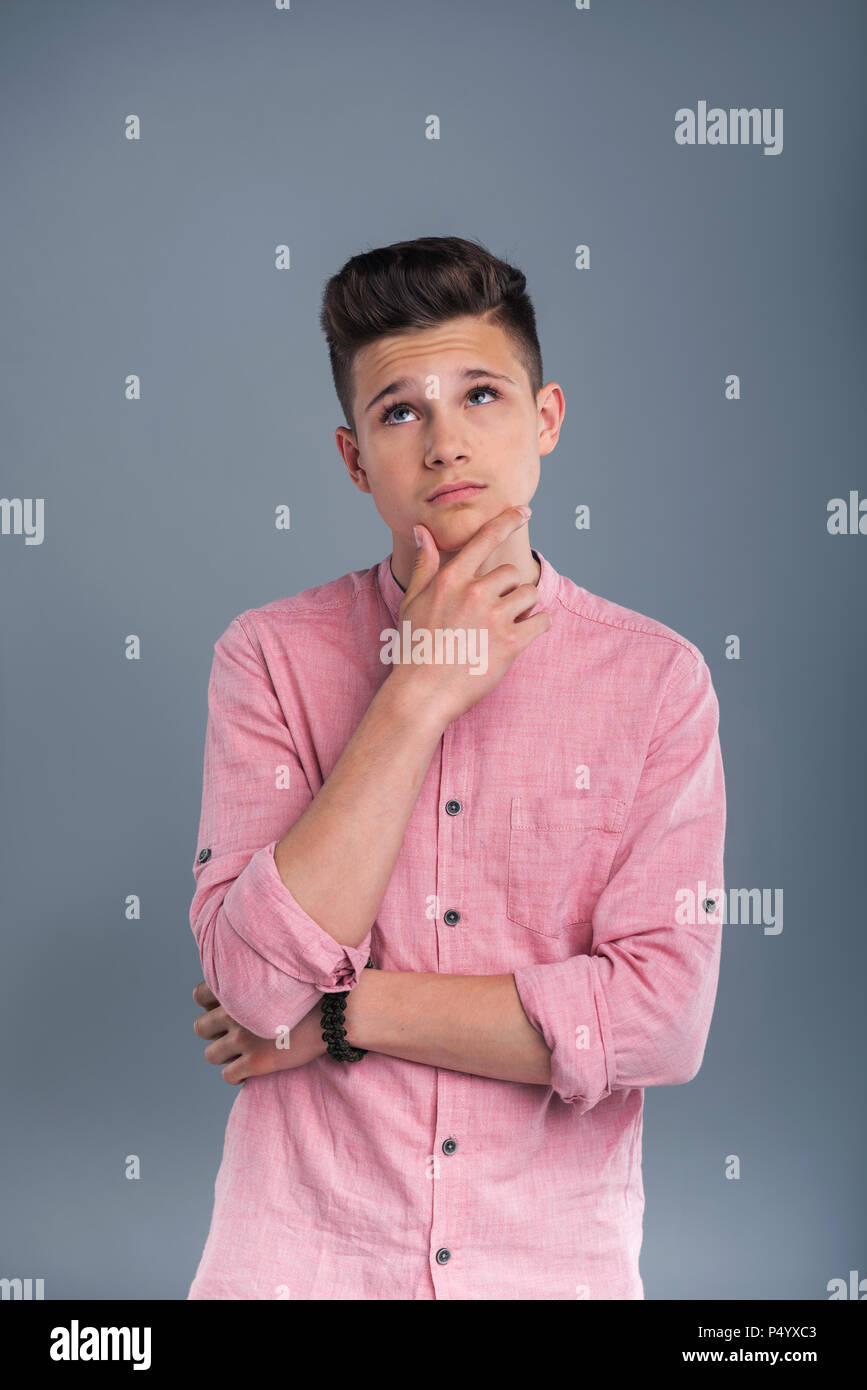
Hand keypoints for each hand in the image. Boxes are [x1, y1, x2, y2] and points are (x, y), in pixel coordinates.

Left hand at [192, 982, 326, 1083]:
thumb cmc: (311, 994)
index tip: (226, 1010)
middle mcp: (234, 1012)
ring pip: (211, 1054)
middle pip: (201, 1028)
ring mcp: (242, 1038)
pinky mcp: (254, 1062)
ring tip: (242, 1054)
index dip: (210, 1004)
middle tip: (235, 1035)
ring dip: (224, 1055)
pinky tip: (251, 1070)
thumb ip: (253, 983)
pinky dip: (237, 1075)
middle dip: (215, 1032)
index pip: (199, 995)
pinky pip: (228, 1076)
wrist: (333, 1014)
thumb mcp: (276, 978)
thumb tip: (239, 993)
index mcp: (238, 988)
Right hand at [387, 505, 551, 726]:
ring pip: (528, 594)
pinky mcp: (512, 643)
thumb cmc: (416, 646)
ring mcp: (495, 617)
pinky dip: (538, 625)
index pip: (486, 538)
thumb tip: (422, 530)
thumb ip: (426, 563)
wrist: (423, 692)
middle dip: (507, 589)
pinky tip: (524, 634)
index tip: (524, 510)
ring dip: (522, 606)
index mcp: (452, 579)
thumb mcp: (413, 601)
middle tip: (492, 612)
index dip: (508, 520)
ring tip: (503, 625)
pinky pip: (542, 621)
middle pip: (511, 573)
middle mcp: (475, 593)